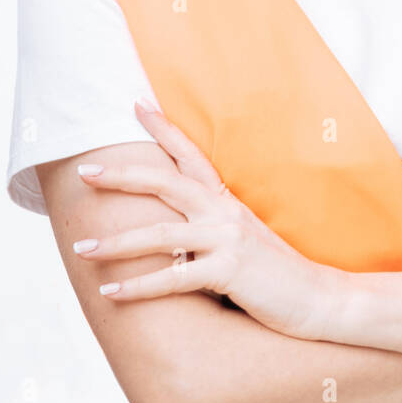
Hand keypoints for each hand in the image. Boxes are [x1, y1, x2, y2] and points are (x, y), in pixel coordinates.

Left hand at [72, 101, 345, 339]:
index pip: (191, 156)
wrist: (320, 298)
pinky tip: (110, 292)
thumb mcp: (245, 237)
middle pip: (165, 183)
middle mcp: (225, 213)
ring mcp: (227, 240)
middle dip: (122, 176)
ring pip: (160, 235)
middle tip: (85, 171)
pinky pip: (173, 278)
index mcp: (227, 201)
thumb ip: (213, 226)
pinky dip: (138, 286)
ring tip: (82, 246)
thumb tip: (174, 226)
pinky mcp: (229, 272)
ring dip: (115, 242)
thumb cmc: (277, 272)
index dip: (164, 129)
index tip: (136, 104)